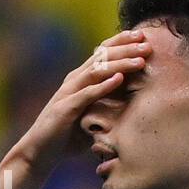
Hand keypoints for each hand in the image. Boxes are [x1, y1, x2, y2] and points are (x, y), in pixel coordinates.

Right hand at [15, 29, 151, 167]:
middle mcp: (74, 80)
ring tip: (140, 61)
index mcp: (81, 79)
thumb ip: (108, 104)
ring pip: (97, 71)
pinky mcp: (66, 108)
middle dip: (126, 49)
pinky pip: (87, 94)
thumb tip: (134, 101)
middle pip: (102, 57)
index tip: (143, 36)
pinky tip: (119, 79)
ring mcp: (69, 92)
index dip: (121, 43)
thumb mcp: (93, 115)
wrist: (41, 151)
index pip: (102, 54)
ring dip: (120, 64)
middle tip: (147, 44)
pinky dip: (104, 86)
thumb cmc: (68, 134)